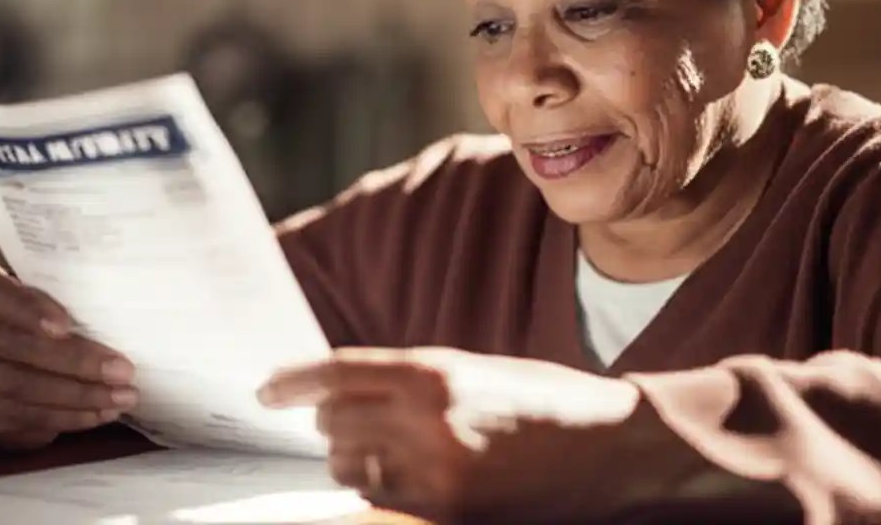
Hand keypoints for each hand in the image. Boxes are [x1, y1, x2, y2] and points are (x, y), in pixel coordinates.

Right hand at [0, 264, 138, 449]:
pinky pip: (28, 418)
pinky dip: (70, 417)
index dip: (27, 309)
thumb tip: (123, 305)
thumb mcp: (44, 292)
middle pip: (18, 348)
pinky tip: (101, 412)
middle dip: (76, 362)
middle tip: (122, 370)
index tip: (65, 325)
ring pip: (24, 389)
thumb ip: (66, 293)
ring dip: (80, 396)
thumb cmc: (36, 315)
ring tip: (122, 396)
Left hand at [259, 348, 695, 522]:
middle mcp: (428, 420)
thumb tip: (344, 394)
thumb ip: (412, 381)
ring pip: (350, 469)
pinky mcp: (450, 517)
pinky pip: (381, 504)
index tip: (265, 390)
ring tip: (387, 452)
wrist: (615, 450)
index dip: (292, 381)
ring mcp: (438, 476)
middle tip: (346, 422)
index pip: (336, 373)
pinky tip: (403, 479)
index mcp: (435, 371)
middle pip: (334, 424)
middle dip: (332, 423)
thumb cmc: (546, 401)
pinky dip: (380, 491)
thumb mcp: (477, 370)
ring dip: (353, 460)